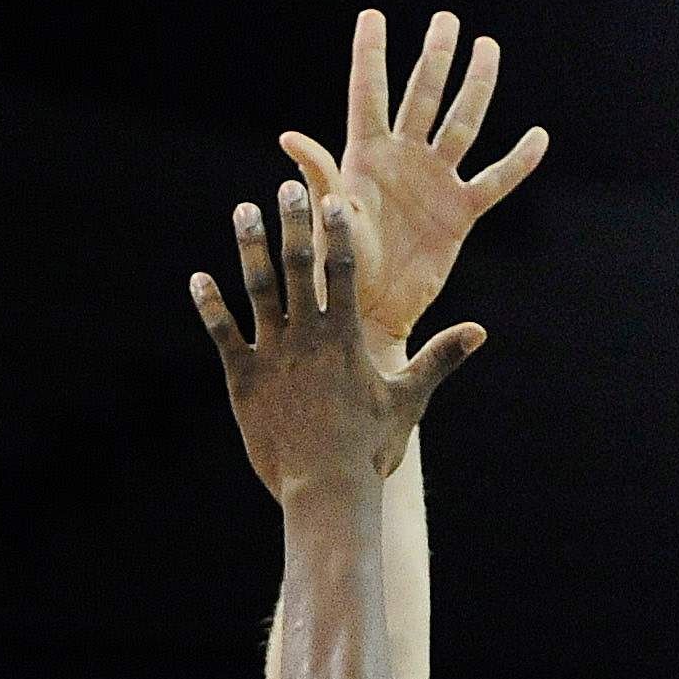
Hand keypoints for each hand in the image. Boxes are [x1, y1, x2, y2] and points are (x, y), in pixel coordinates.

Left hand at [193, 182, 484, 507]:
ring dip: (250, 246)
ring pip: (258, 289)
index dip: (339, 231)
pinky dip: (209, 304)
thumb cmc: (369, 449)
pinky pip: (222, 333)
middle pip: (298, 266)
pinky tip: (199, 277)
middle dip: (293, 222)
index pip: (344, 270)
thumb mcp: (407, 400)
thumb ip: (439, 359)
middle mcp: (307, 337)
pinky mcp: (242, 379)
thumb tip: (479, 331)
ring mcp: (272, 356)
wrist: (325, 491)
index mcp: (346, 338)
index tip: (334, 198)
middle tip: (286, 187)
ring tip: (244, 212)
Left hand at [281, 10, 547, 368]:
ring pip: (462, 125)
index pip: (368, 94)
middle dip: (435, 58)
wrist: (369, 312)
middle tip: (447, 19)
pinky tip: (538, 138)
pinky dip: (517, 162)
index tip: (372, 15)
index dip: (370, 55)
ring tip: (487, 48)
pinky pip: (495, 182)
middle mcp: (403, 159)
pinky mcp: (460, 213)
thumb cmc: (339, 266)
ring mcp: (435, 182)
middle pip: (422, 97)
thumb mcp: (328, 219)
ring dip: (475, 87)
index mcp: (365, 156)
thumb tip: (290, 137)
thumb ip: (320, 175)